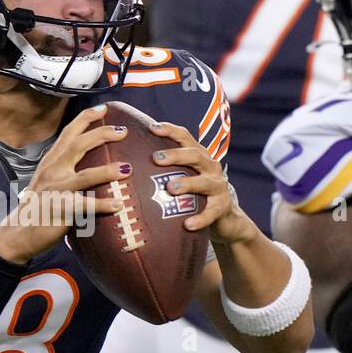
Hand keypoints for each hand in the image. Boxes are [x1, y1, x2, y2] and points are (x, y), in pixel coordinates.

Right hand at [0, 104, 129, 263]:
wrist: (17, 233)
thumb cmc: (39, 207)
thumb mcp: (49, 181)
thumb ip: (66, 169)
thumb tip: (94, 162)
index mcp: (51, 162)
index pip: (69, 133)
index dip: (86, 118)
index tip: (104, 109)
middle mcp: (52, 171)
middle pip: (78, 145)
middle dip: (101, 135)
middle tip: (123, 132)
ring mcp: (54, 191)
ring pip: (84, 177)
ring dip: (107, 171)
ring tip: (127, 168)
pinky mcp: (58, 210)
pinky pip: (84, 206)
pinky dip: (102, 205)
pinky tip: (119, 205)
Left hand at [147, 120, 253, 244]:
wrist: (225, 218)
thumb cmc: (195, 195)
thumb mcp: (184, 177)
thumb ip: (164, 171)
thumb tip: (126, 167)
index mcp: (199, 156)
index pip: (185, 138)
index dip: (170, 130)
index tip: (152, 128)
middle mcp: (210, 167)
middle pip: (195, 155)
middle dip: (176, 155)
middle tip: (156, 158)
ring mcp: (219, 186)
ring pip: (204, 182)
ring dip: (187, 183)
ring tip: (170, 188)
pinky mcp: (222, 206)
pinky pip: (211, 213)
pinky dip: (200, 218)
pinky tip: (187, 224)